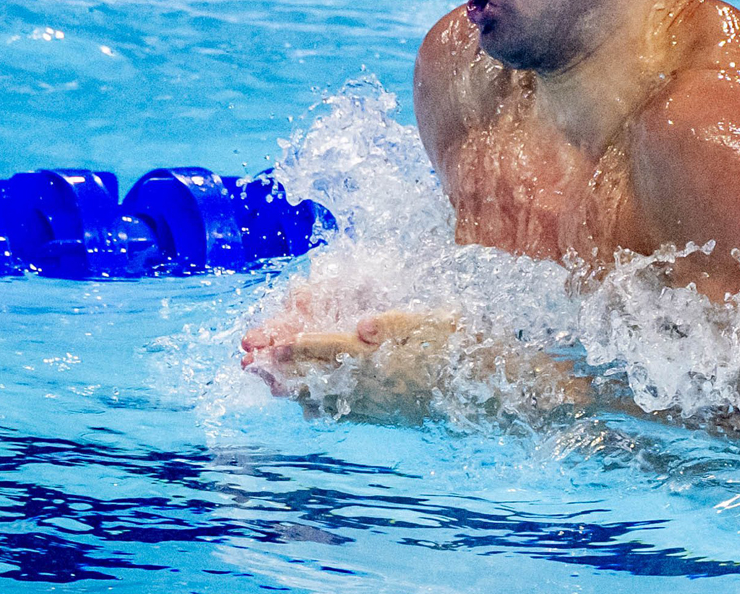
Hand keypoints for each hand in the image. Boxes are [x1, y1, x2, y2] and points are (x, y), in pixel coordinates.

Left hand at [241, 308, 458, 405]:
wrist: (489, 394)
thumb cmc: (465, 348)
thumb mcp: (438, 323)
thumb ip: (398, 323)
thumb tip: (364, 326)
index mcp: (387, 359)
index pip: (335, 351)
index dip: (302, 348)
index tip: (274, 346)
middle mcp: (377, 385)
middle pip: (321, 378)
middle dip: (284, 372)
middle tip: (251, 367)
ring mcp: (380, 404)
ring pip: (328, 398)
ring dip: (295, 390)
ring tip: (267, 386)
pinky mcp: (387, 417)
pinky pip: (345, 414)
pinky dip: (320, 407)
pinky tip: (306, 408)